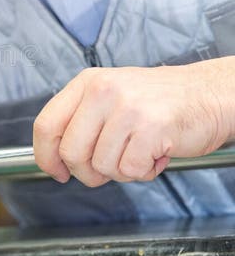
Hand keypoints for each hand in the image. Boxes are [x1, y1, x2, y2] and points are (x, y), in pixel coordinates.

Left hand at [32, 60, 234, 186]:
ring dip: (122, 170)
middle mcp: (103, 91)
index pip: (46, 125)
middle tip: (110, 166)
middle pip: (71, 152)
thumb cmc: (161, 101)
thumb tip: (56, 157)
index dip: (47, 157)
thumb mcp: (111, 96)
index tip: (56, 171)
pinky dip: (144, 172)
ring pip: (102, 166)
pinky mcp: (149, 127)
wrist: (209, 94)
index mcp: (88, 83)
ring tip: (140, 150)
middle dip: (88, 172)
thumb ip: (82, 120)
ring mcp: (126, 108)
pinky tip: (155, 153)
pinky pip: (130, 171)